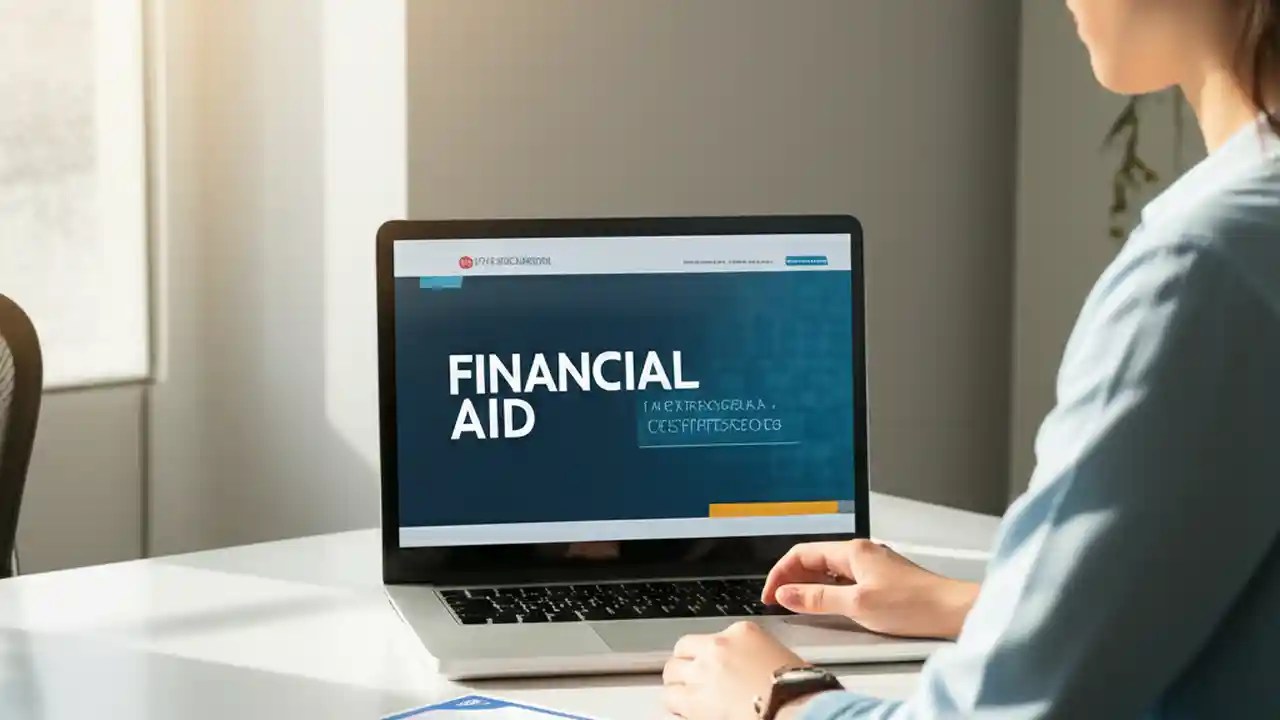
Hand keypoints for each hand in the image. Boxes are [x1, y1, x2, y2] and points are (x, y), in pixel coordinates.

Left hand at [663, 621, 818, 719]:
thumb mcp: (780, 656)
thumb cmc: (798, 688)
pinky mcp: (694, 698)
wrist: (794, 708)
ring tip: (685, 696)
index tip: (709, 663)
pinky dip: (675, 705)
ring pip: (672, 672)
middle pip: (683, 650)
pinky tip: (684, 710)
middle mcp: (718, 647)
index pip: (711, 636)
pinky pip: (671, 698)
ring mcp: (703, 671)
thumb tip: (748, 667)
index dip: (706, 653)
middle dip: (685, 664)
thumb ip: (755, 654)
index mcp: (742, 632)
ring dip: (678, 683)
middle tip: (690, 678)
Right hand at [761, 539, 978, 639]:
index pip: (801, 553)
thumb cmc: (913, 604)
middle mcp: (861, 553)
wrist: (951, 610)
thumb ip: (818, 598)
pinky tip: (828, 604)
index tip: (770, 594)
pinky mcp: (880, 579)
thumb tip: (787, 593)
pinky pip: (843, 579)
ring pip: (828, 569)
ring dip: (809, 584)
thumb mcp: (856, 604)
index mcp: (852, 551)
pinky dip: (827, 589)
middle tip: (779, 600)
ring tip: (798, 604)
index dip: (780, 573)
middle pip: (813, 559)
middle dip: (791, 578)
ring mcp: (871, 565)